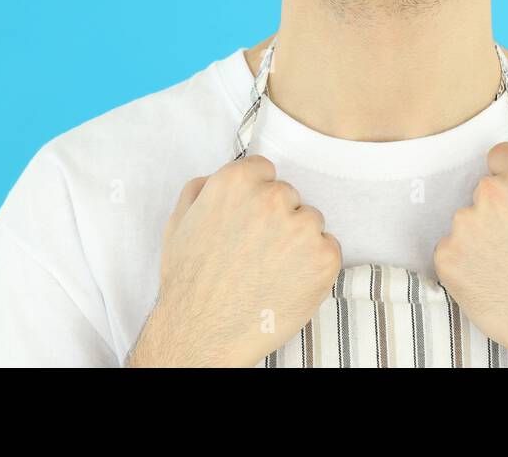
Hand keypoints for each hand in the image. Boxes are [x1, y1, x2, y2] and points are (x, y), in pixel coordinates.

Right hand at [127, 155, 341, 366]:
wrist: (204, 336)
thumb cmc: (189, 283)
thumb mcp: (178, 223)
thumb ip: (202, 189)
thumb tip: (220, 176)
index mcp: (236, 181)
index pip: (265, 171)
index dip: (257, 198)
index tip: (250, 222)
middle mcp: (272, 197)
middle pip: (289, 197)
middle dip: (277, 219)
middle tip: (256, 253)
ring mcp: (302, 227)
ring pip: (311, 222)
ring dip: (298, 242)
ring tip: (270, 272)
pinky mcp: (324, 257)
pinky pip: (328, 249)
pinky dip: (314, 266)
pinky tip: (287, 284)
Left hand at [433, 142, 507, 366]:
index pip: (499, 156)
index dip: (507, 177)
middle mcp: (493, 193)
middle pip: (483, 192)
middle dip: (496, 212)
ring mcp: (466, 225)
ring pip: (466, 224)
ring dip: (479, 240)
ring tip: (507, 268)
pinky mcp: (447, 256)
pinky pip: (451, 252)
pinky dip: (465, 266)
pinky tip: (490, 281)